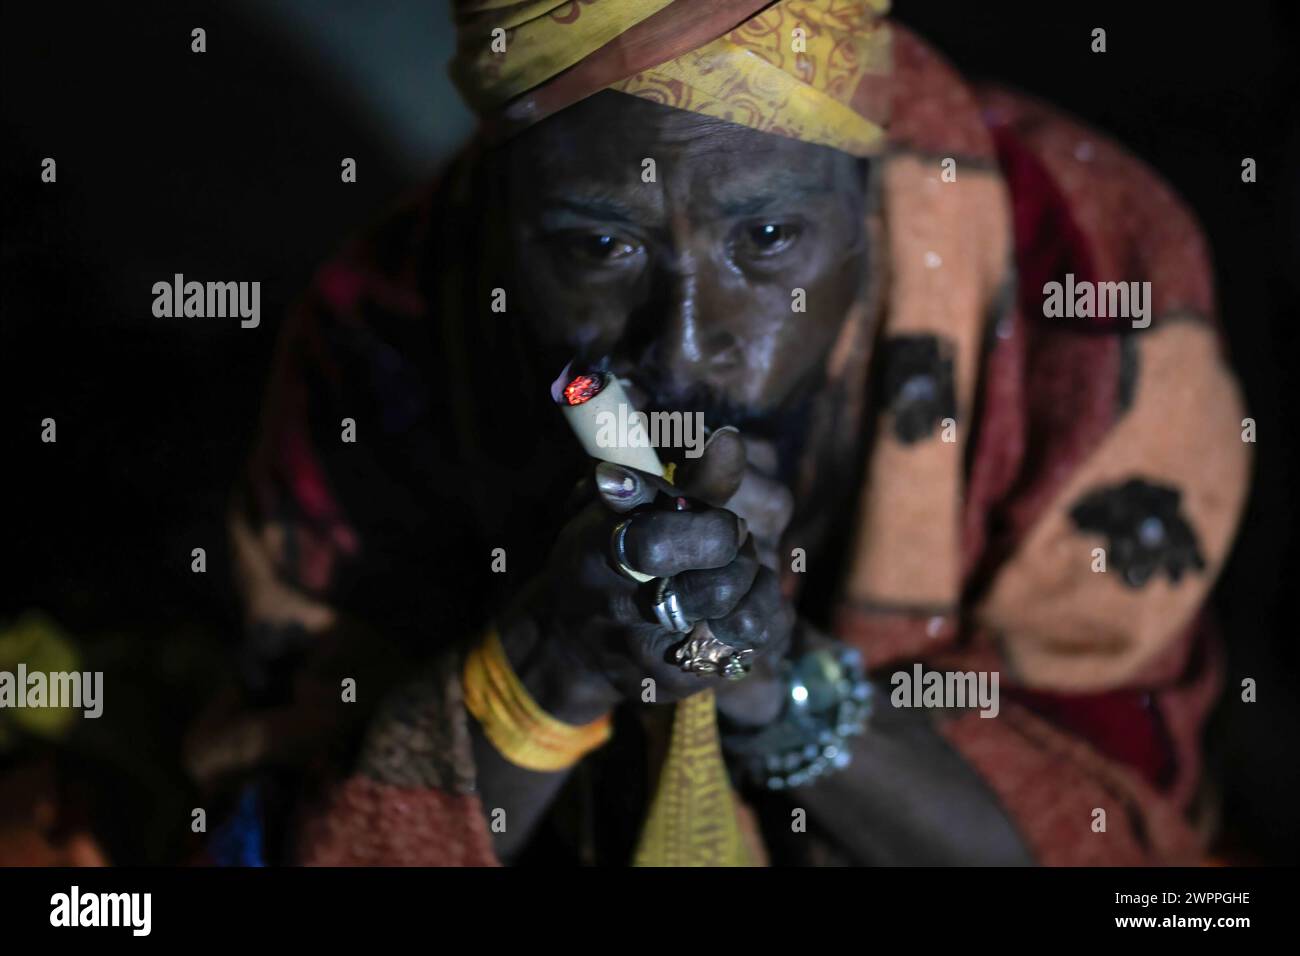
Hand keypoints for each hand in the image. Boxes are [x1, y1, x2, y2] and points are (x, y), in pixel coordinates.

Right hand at [502, 428, 793, 720]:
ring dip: (755, 589)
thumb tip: (730, 439)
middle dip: (740, 557)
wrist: (569, 642)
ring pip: (742, 622)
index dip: (712, 528)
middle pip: (718, 588)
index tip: (722, 520)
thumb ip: (689, 476)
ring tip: (739, 575)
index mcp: (603, 549)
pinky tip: (737, 607)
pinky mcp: (678, 682)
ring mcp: (652, 652)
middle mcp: (623, 607)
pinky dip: (757, 619)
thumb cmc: (605, 555)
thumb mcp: (629, 504)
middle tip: (731, 547)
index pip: (664, 544)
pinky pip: (751, 650)